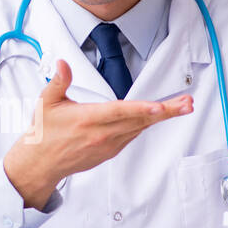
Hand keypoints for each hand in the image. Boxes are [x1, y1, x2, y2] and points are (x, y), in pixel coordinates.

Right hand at [3, 58, 192, 208]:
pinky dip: (146, 124)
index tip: (159, 106)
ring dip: (161, 117)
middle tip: (187, 103)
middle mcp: (101, 135)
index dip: (141, 109)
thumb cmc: (43, 133)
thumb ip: (58, 81)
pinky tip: (158, 115)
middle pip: (138, 121)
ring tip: (182, 106)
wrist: (40, 164)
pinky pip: (132, 135)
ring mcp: (107, 145)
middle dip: (165, 111)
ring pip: (139, 128)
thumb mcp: (45, 103)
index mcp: (87, 120)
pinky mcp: (110, 152)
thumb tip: (63, 63)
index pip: (119, 113)